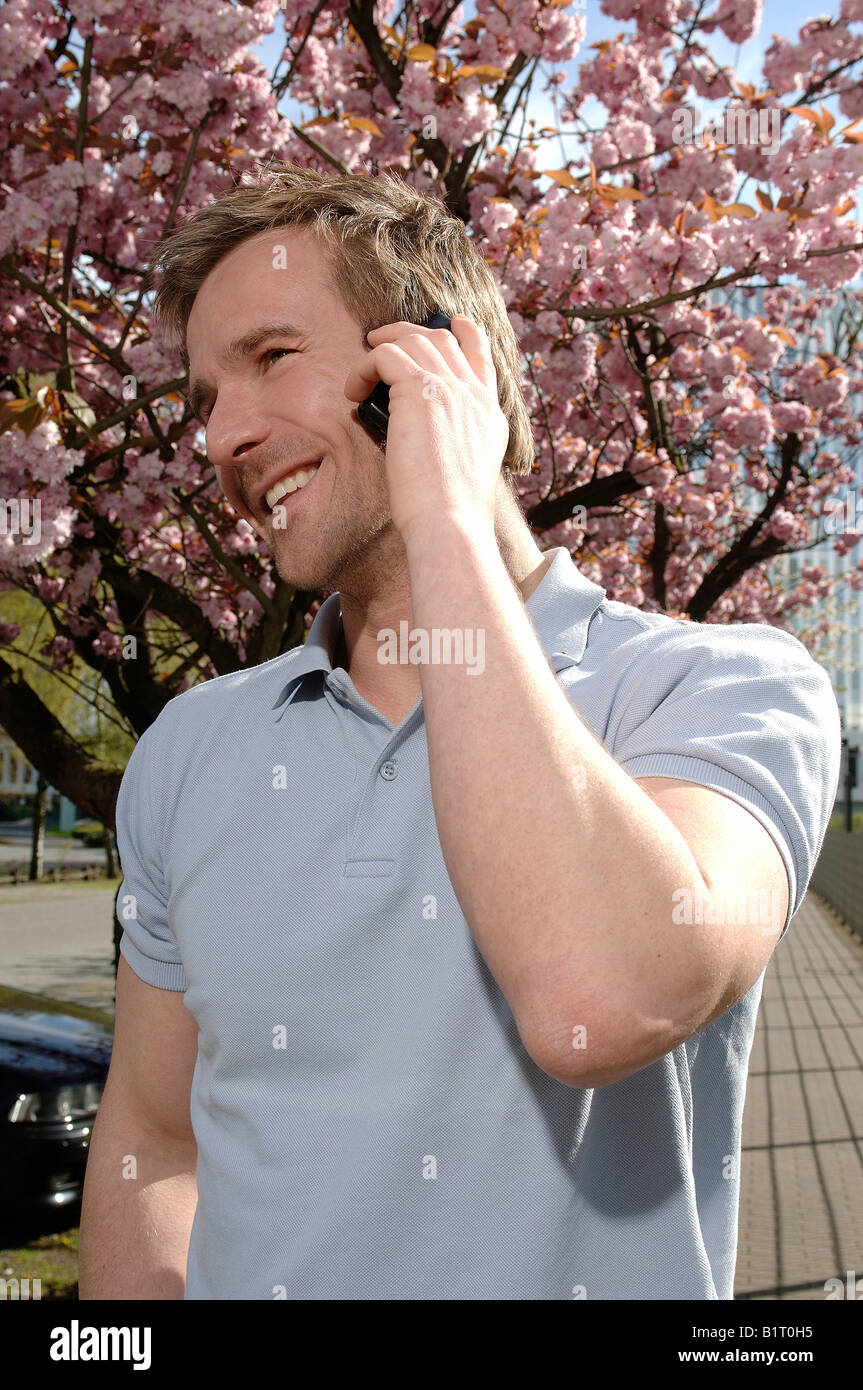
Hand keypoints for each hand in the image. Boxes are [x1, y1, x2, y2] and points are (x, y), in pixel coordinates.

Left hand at [343, 315, 508, 546]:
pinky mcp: (419, 388)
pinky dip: (363, 368)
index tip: (450, 324)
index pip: (481, 353)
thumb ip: (455, 443)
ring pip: (413, 340)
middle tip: (382, 342)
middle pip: (442, 338)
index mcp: (489, 413)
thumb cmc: (450, 515)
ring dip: (382, 348)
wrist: (451, 524)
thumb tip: (426, 435)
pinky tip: (353, 392)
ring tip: (362, 371)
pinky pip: (385, 356)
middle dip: (410, 332)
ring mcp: (450, 387)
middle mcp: (474, 394)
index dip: (463, 331)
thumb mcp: (465, 472)